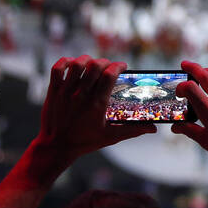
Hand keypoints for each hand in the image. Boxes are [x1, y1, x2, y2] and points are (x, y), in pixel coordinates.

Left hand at [35, 56, 154, 166]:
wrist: (56, 147)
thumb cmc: (84, 142)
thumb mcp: (111, 137)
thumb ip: (133, 130)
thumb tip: (153, 129)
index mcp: (97, 104)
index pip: (110, 75)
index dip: (119, 66)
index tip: (123, 66)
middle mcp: (81, 95)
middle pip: (95, 66)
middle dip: (105, 62)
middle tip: (109, 67)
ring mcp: (65, 91)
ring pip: (77, 64)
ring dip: (87, 60)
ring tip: (92, 64)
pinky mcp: (53, 91)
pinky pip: (57, 68)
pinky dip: (66, 62)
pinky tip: (73, 64)